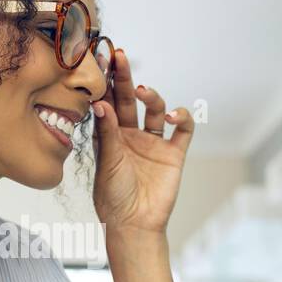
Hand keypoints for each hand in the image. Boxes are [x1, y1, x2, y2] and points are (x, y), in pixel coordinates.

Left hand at [90, 48, 196, 232]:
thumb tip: (101, 103)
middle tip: (119, 56)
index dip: (105, 83)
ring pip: (155, 109)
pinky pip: (183, 130)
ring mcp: (153, 143)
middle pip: (130, 100)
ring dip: (152, 96)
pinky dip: (181, 117)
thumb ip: (107, 133)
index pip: (108, 103)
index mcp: (110, 136)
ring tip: (144, 92)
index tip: (99, 62)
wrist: (133, 225)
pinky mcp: (174, 154)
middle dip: (125, 78)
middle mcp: (131, 135)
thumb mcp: (107, 162)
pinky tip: (171, 115)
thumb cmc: (113, 198)